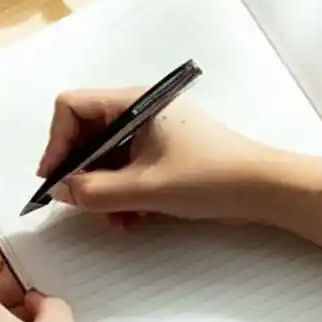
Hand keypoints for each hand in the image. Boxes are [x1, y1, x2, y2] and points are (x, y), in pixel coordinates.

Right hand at [37, 88, 278, 224]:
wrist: (265, 189)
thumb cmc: (210, 177)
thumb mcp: (144, 188)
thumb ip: (94, 191)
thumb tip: (60, 190)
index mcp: (134, 102)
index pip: (72, 107)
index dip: (57, 142)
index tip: (56, 178)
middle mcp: (139, 108)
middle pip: (87, 133)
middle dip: (82, 173)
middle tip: (83, 204)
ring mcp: (152, 129)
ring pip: (106, 155)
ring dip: (103, 189)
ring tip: (116, 219)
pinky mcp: (163, 149)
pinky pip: (126, 165)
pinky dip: (122, 191)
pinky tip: (133, 217)